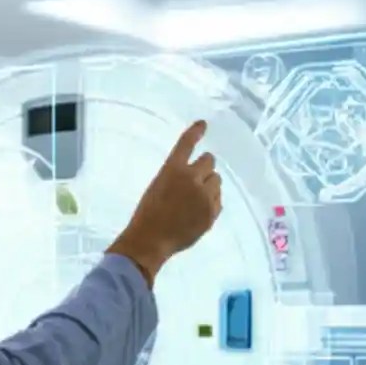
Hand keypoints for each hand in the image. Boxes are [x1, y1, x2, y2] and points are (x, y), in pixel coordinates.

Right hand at [107, 120, 222, 284]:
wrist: (150, 240)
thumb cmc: (147, 214)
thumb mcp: (157, 186)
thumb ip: (177, 177)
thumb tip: (198, 176)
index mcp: (172, 170)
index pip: (186, 144)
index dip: (195, 132)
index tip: (203, 124)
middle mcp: (192, 179)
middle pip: (209, 161)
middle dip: (204, 167)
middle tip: (196, 179)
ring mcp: (204, 197)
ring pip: (216, 180)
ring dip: (209, 184)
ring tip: (196, 198)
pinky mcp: (212, 213)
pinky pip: (219, 199)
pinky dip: (212, 201)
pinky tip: (199, 210)